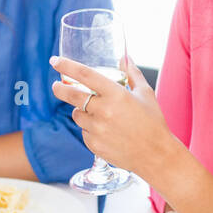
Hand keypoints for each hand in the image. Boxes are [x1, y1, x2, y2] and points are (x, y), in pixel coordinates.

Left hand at [49, 55, 177, 179]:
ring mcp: (97, 129)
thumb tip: (124, 58)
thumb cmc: (153, 123)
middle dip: (59, 88)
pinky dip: (89, 128)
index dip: (67, 65)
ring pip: (77, 115)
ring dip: (81, 111)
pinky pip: (84, 132)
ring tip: (98, 114)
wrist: (156, 155)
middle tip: (56, 85)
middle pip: (71, 95)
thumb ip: (132, 73)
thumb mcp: (146, 94)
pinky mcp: (94, 144)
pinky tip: (105, 131)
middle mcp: (103, 111)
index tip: (56, 60)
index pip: (85, 74)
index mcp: (116, 94)